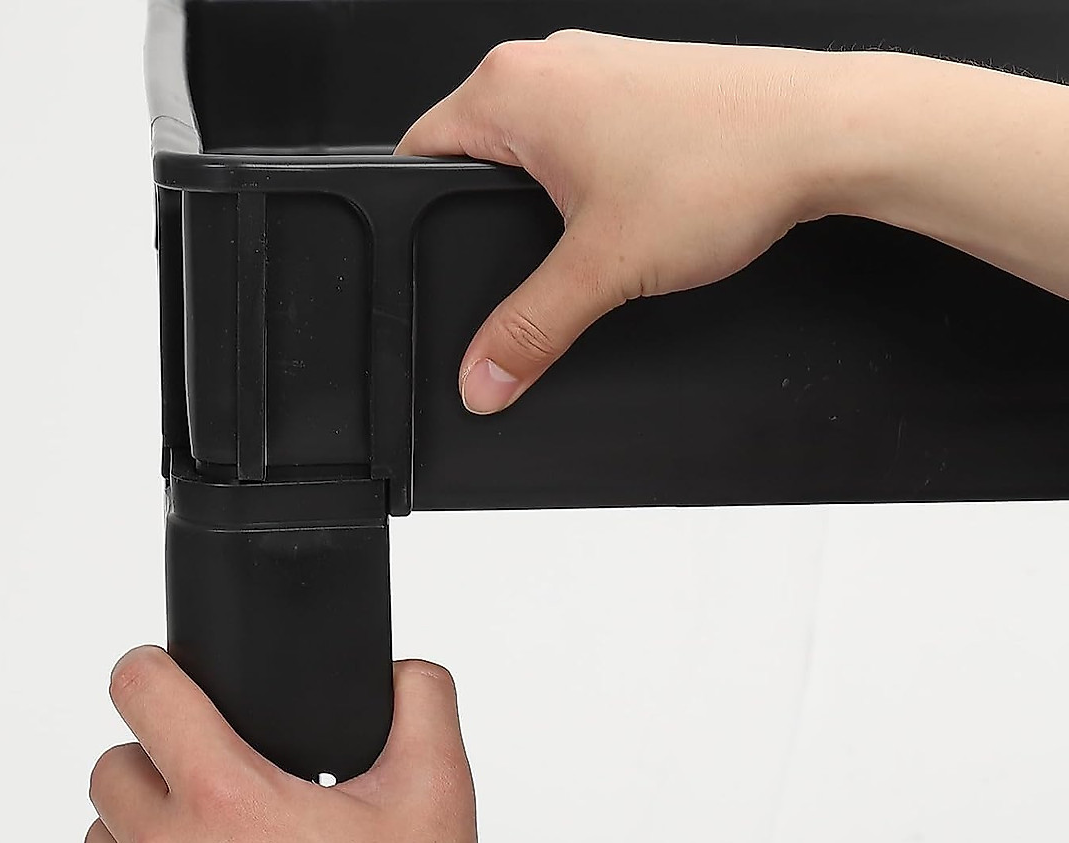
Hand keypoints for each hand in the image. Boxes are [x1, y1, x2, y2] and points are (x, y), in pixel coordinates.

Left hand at [85, 648, 487, 842]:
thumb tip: (406, 674)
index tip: (167, 678)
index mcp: (228, 800)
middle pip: (112, 768)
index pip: (142, 693)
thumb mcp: (437, 792)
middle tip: (215, 779)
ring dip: (144, 831)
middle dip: (156, 758)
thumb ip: (422, 705)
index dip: (152, 671)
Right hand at [396, 32, 835, 413]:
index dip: (421, 220)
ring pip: (533, 151)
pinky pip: (581, 141)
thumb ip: (529, 332)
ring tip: (591, 240)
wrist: (826, 134)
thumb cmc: (726, 163)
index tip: (437, 267)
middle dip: (488, 223)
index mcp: (512, 87)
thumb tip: (483, 375)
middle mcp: (549, 63)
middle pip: (473, 156)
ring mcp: (597, 69)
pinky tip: (627, 217)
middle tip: (530, 267)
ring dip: (546, 206)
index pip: (418, 153)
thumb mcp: (604, 271)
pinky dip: (588, 186)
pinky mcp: (638, 87)